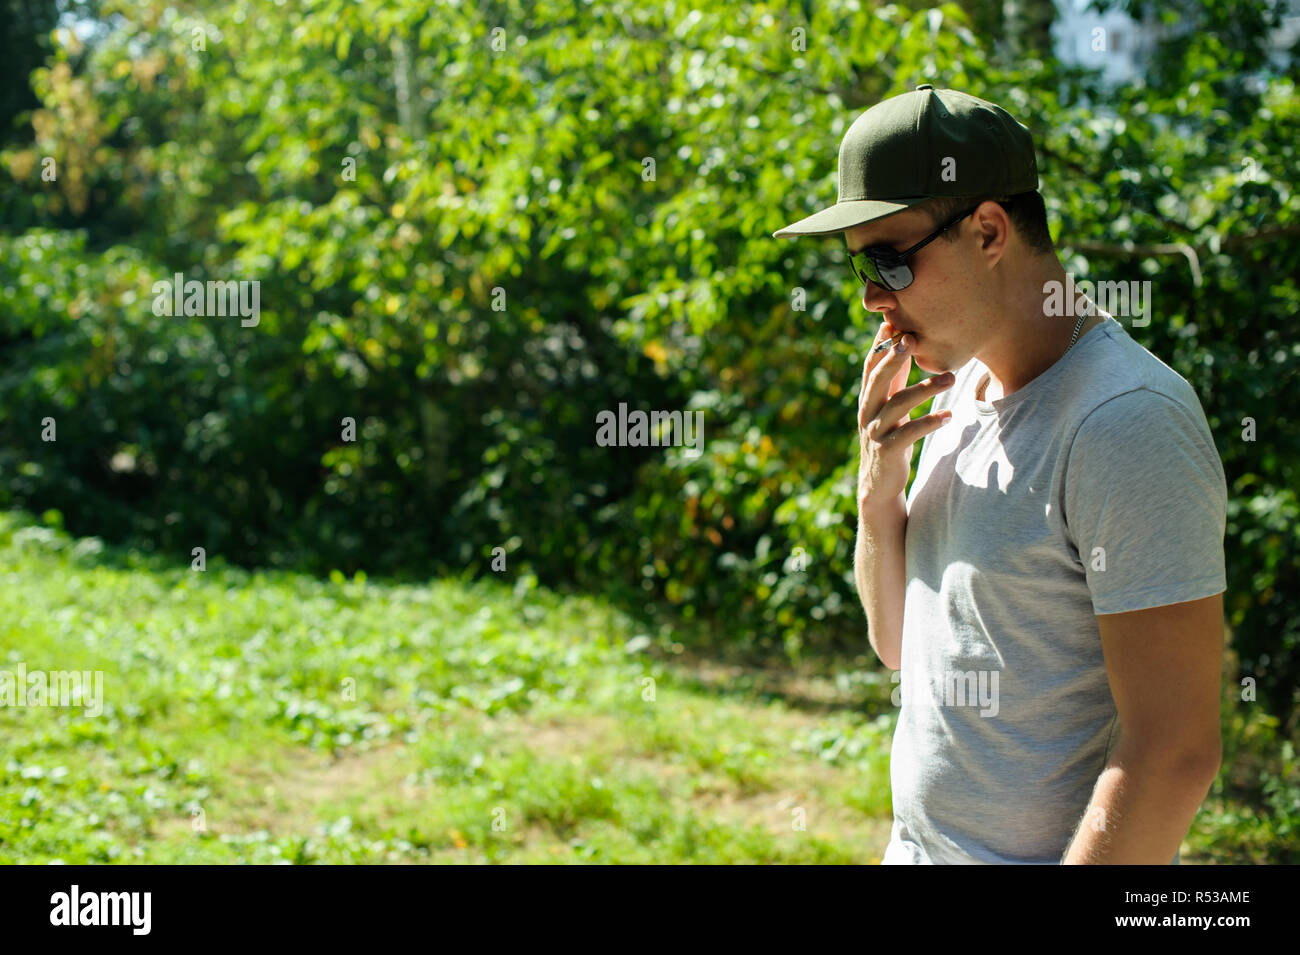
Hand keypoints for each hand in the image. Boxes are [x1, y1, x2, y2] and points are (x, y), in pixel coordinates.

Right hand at [857, 321, 953, 518]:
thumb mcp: (888, 409)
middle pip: (878, 380)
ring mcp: (875, 432)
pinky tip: (949, 415)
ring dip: (925, 389)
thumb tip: (902, 345)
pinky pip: (909, 433)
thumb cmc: (889, 438)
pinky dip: (930, 422)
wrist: (880, 484)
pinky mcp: (888, 451)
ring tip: (951, 377)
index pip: (871, 367)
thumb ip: (894, 381)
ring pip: (898, 404)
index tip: (893, 323)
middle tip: (913, 339)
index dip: (880, 345)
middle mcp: (867, 412)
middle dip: (894, 358)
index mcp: (868, 399)